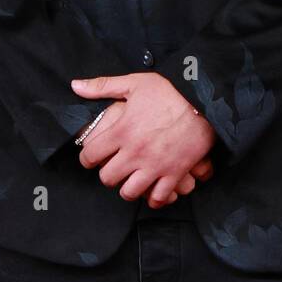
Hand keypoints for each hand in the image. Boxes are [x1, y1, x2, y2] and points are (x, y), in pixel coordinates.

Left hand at [72, 72, 216, 206]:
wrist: (206, 103)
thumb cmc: (170, 92)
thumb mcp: (135, 83)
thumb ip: (103, 86)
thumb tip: (76, 86)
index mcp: (122, 131)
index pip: (89, 156)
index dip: (87, 157)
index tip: (93, 156)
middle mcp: (135, 153)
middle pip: (107, 178)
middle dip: (108, 173)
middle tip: (114, 166)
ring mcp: (155, 166)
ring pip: (129, 193)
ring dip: (128, 187)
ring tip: (132, 178)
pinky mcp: (174, 174)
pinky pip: (158, 198)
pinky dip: (154, 197)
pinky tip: (153, 188)